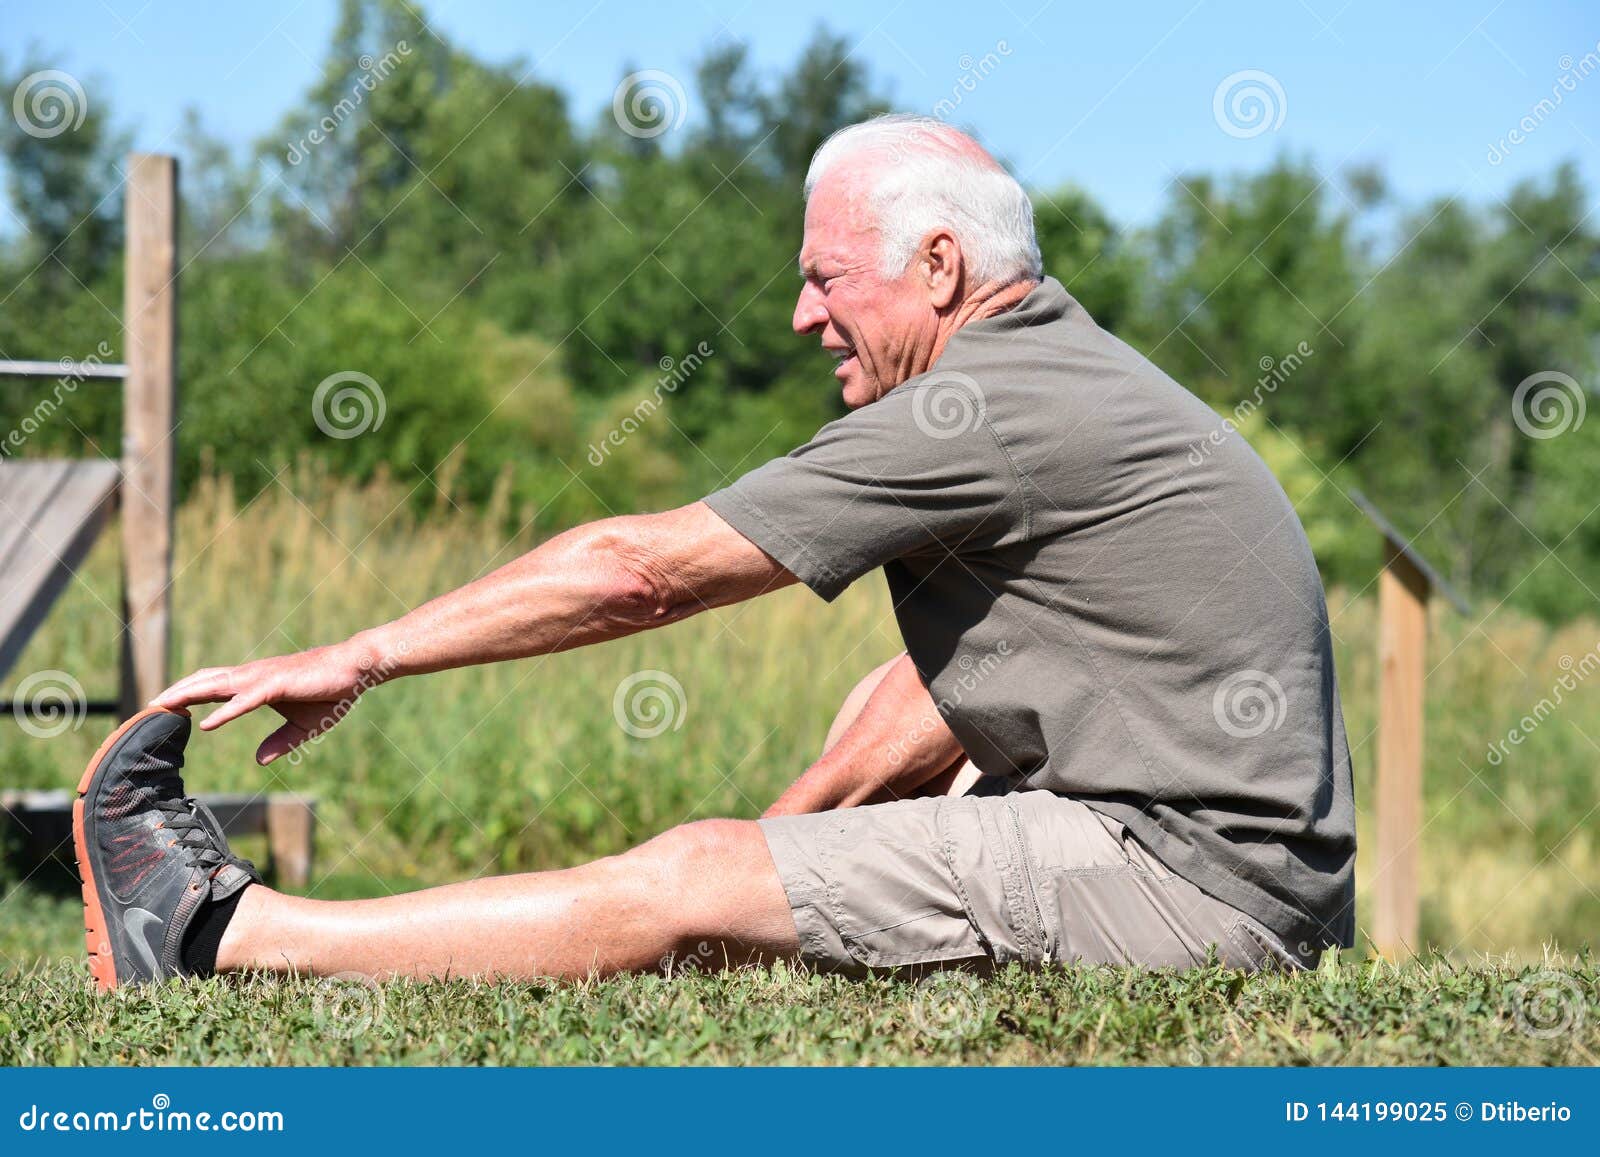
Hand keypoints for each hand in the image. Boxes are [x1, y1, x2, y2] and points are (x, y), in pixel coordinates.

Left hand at [153, 639, 384, 764]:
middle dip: (175, 693)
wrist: (354, 670)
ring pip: (216, 686)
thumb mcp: (303, 727)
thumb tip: (258, 759)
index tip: (163, 708)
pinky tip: (206, 724)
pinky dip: (224, 713)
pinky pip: (245, 701)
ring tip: (162, 708)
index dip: (187, 695)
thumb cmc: (330, 693)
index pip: (213, 687)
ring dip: (187, 696)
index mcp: (256, 683)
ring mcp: (263, 678)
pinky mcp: (276, 685)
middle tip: (146, 708)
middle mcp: (253, 676)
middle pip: (204, 682)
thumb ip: (279, 742)